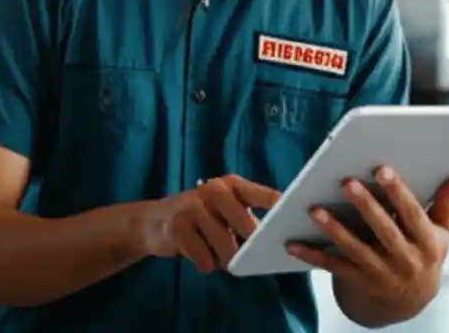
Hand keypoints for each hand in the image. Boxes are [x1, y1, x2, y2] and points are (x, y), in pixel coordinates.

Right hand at [140, 174, 280, 273]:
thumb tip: (277, 241)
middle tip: (256, 255)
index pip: (262, 194)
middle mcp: (214, 189)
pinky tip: (203, 260)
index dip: (279, 207)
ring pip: (224, 242)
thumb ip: (247, 221)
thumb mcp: (224, 213)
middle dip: (252, 242)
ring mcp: (193, 205)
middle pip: (244, 221)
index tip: (294, 219)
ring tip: (223, 260)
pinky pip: (202, 255)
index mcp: (232, 185)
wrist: (154, 222)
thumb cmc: (201, 220)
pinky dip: (206, 263)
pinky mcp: (177, 224)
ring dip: (227, 258)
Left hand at [286, 167, 448, 317]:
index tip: (382, 170)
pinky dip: (313, 256)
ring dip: (335, 230)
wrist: (409, 301)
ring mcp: (381, 274)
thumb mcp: (442, 233)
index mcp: (428, 244)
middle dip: (366, 207)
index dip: (399, 193)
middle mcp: (405, 261)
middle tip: (346, 182)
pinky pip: (334, 268)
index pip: (413, 216)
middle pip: (384, 231)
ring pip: (356, 250)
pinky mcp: (358, 282)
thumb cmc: (425, 255)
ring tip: (315, 210)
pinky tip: (293, 243)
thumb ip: (446, 203)